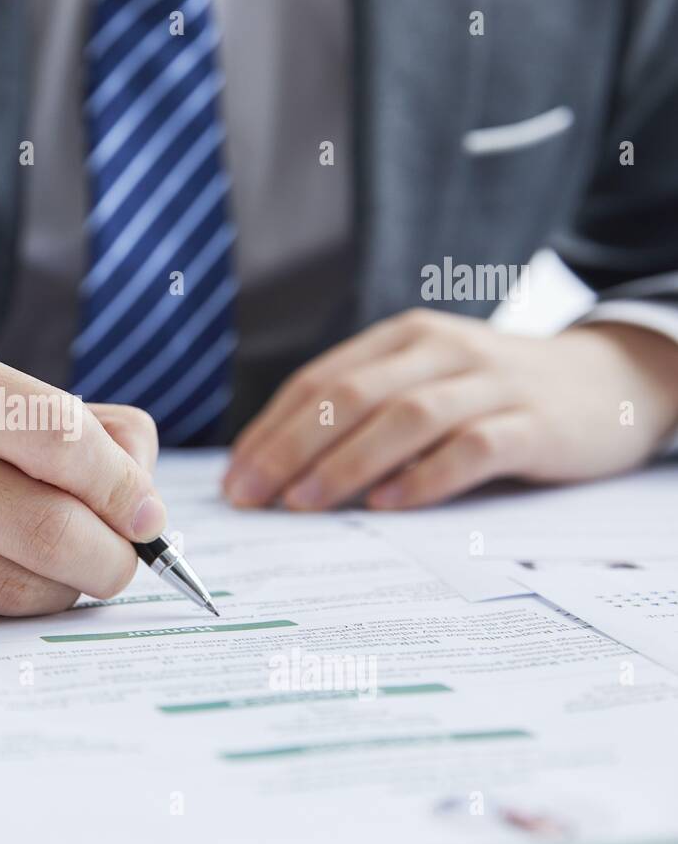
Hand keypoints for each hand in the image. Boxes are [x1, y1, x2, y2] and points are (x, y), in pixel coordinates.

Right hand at [0, 334, 165, 622]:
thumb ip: (66, 422)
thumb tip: (145, 494)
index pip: (56, 435)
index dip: (123, 485)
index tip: (148, 515)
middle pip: (43, 527)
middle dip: (110, 558)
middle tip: (122, 561)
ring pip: (9, 588)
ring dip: (62, 589)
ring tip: (62, 569)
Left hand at [222, 309, 677, 510]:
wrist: (608, 381)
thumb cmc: (491, 393)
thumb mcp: (425, 380)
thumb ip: (364, 412)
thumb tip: (279, 469)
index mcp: (402, 338)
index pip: (319, 381)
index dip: (271, 430)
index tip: (234, 478)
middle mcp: (441, 350)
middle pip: (350, 396)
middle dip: (291, 448)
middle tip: (252, 497)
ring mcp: (490, 384)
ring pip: (404, 417)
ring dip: (346, 463)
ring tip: (304, 503)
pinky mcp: (534, 423)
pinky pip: (473, 447)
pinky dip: (426, 476)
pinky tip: (388, 504)